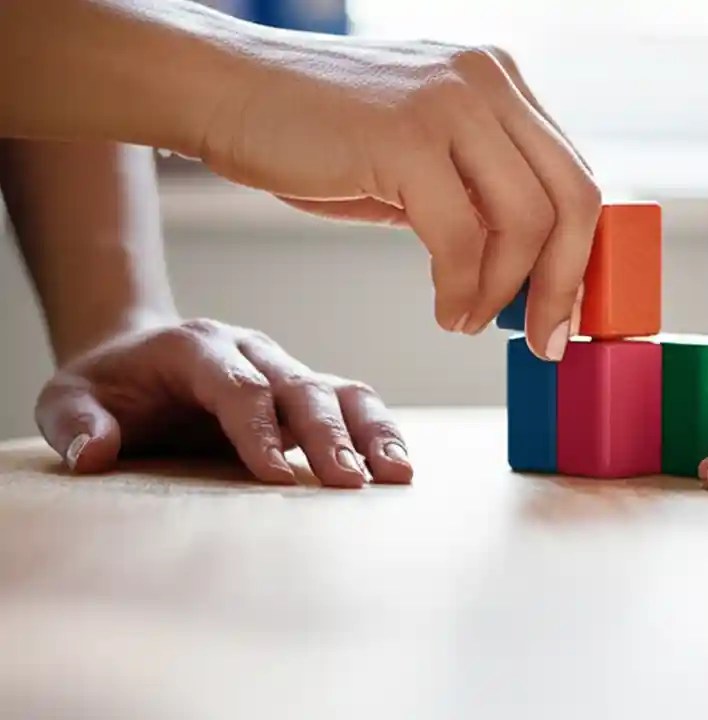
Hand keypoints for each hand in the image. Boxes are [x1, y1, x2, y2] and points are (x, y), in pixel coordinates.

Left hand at [33, 319, 411, 487]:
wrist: (135, 357)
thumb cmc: (107, 387)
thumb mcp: (67, 398)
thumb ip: (76, 423)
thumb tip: (93, 455)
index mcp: (196, 346)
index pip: (238, 386)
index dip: (259, 431)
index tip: (278, 479)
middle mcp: (252, 351)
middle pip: (301, 386)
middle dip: (328, 435)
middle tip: (349, 483)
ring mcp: (285, 369)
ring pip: (340, 389)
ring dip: (371, 431)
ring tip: (397, 475)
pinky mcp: (305, 391)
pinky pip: (353, 404)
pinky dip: (379, 432)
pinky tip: (397, 468)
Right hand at [199, 36, 598, 359]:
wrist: (223, 91)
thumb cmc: (317, 134)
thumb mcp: (421, 155)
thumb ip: (478, 194)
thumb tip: (535, 271)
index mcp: (499, 79)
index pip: (573, 173)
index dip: (579, 252)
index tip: (565, 309)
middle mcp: (488, 79)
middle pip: (573, 197)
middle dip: (564, 282)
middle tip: (546, 338)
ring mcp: (451, 101)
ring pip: (527, 221)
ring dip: (506, 292)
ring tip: (470, 322)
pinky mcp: (408, 136)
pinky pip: (462, 239)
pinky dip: (461, 290)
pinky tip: (444, 311)